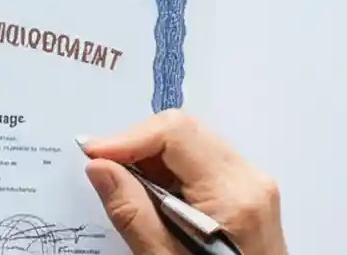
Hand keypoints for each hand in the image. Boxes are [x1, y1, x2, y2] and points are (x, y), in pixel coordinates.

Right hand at [81, 111, 286, 254]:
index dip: (128, 138)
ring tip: (130, 191)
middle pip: (184, 131)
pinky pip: (201, 161)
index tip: (94, 156)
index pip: (176, 133)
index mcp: (233, 195)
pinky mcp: (247, 191)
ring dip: (152, 159)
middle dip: (138, 145)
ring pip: (191, 142)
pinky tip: (156, 199)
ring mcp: (253, 183)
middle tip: (105, 171)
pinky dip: (170, 171)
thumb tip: (99, 167)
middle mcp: (250, 179)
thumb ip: (133, 215)